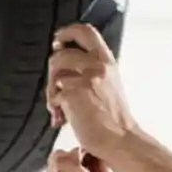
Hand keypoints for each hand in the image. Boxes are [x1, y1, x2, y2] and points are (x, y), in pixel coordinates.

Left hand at [46, 24, 137, 158]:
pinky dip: (55, 107)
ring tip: (60, 107)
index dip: (66, 33)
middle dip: (53, 67)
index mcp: (107, 61)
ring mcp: (86, 78)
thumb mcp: (108, 84)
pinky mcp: (74, 93)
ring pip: (54, 73)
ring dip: (52, 90)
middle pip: (61, 51)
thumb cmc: (113, 119)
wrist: (120, 140)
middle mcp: (98, 65)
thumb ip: (90, 69)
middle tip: (55, 81)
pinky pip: (54, 95)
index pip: (85, 31)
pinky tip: (63, 118)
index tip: (58, 41)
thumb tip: (65, 68)